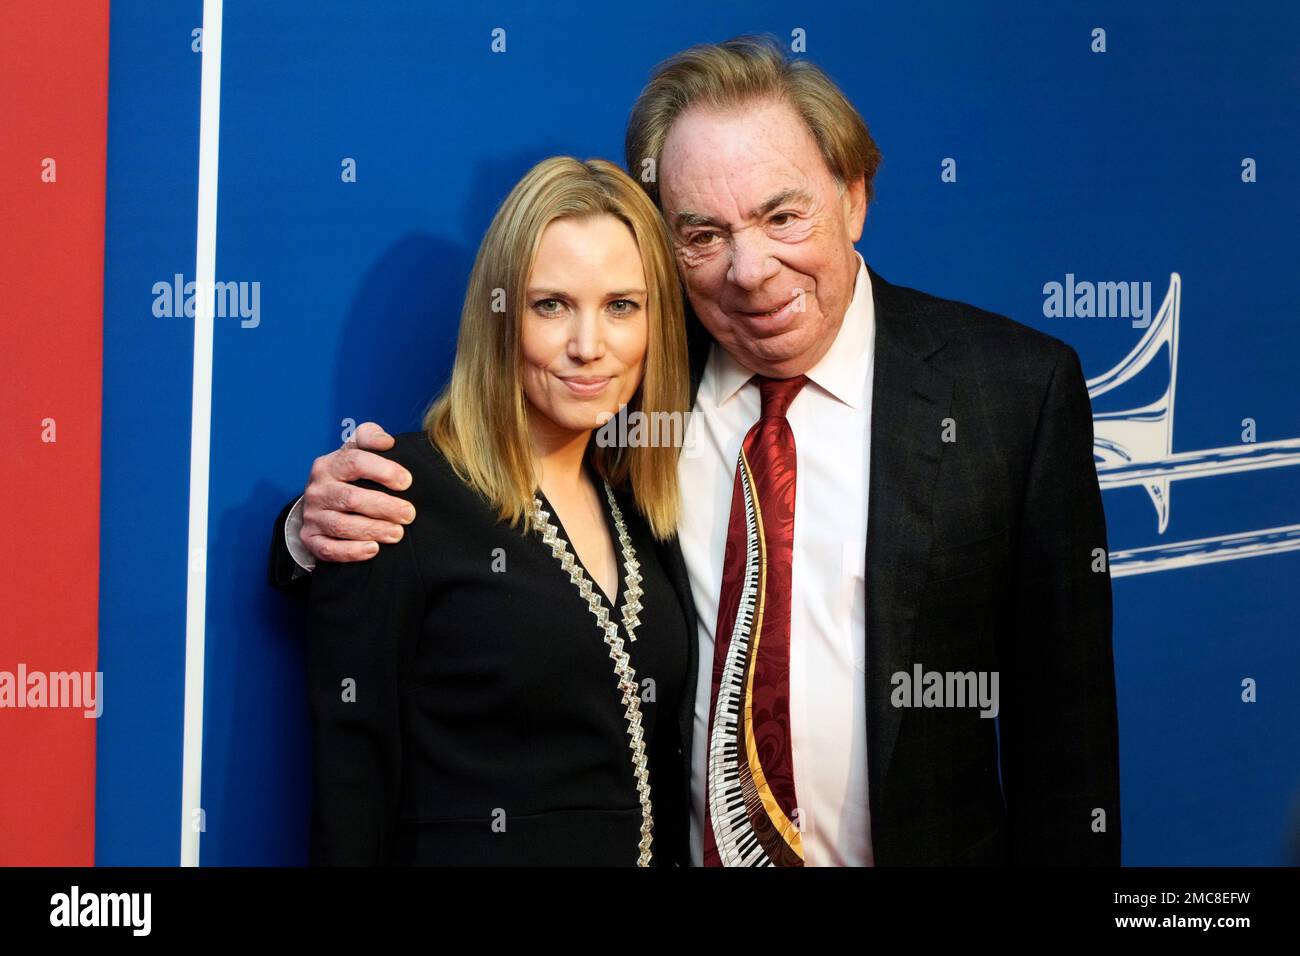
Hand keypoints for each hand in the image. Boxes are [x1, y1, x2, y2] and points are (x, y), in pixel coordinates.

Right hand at [299, 422, 415, 562]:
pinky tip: (373, 550)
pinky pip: (329, 549)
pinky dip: (352, 551)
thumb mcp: (355, 450)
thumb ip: (370, 437)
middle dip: (384, 506)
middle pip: (351, 498)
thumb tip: (387, 441)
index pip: (355, 462)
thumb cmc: (346, 476)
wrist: (319, 504)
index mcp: (329, 465)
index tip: (407, 482)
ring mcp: (313, 516)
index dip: (383, 471)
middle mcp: (317, 490)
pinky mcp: (311, 539)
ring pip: (342, 526)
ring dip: (373, 530)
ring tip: (397, 533)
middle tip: (409, 514)